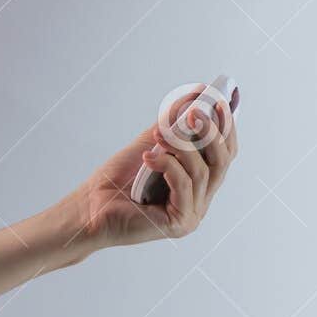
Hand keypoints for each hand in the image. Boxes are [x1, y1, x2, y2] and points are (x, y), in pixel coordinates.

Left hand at [64, 89, 238, 251]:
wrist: (90, 207)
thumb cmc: (118, 180)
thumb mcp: (152, 143)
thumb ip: (175, 123)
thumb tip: (197, 93)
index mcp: (198, 183)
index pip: (225, 154)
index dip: (225, 127)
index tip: (217, 101)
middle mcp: (200, 200)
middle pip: (222, 163)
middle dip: (211, 133)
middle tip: (194, 113)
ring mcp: (192, 214)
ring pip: (202, 172)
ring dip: (181, 147)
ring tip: (159, 135)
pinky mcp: (179, 223)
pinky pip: (183, 185)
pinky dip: (167, 165)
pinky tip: (148, 157)